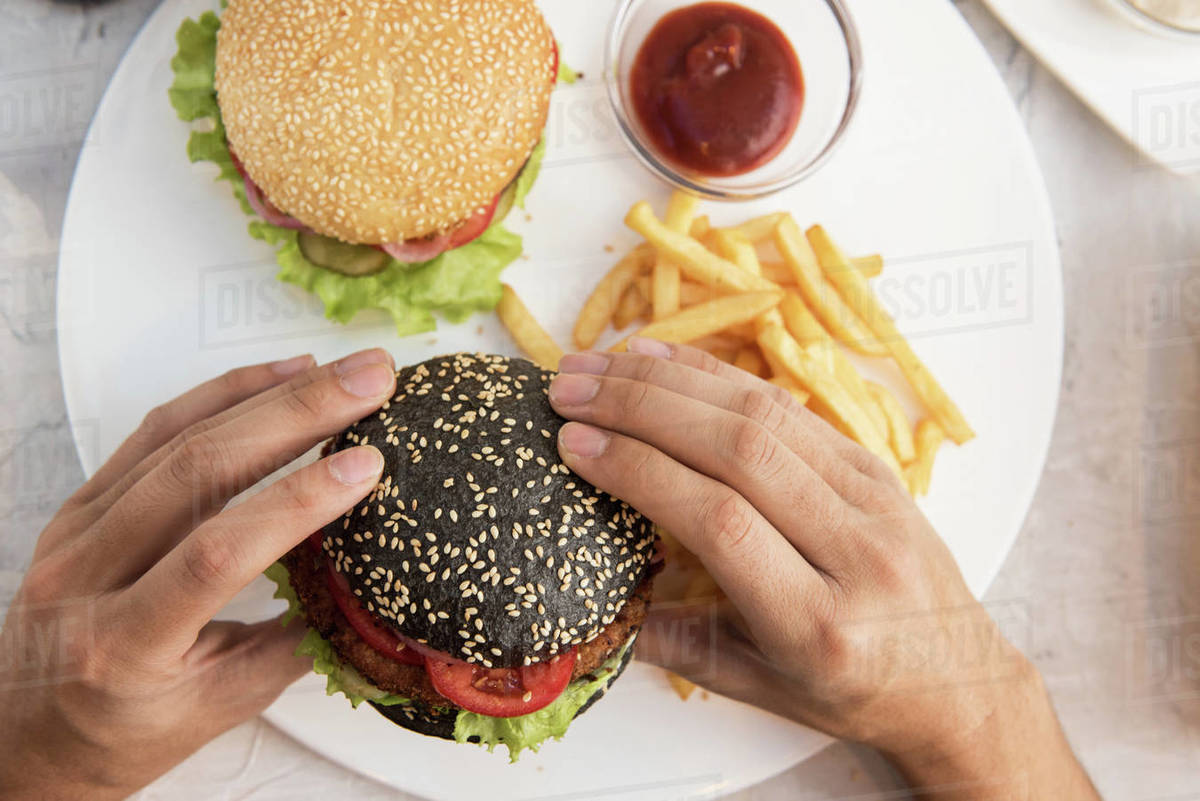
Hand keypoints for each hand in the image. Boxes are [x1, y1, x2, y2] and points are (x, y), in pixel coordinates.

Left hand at [0, 349, 395, 800]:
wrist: (22, 736)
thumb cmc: (120, 735)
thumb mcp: (216, 712)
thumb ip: (292, 647)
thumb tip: (370, 585)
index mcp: (122, 647)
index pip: (215, 555)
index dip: (295, 503)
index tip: (365, 464)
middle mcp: (86, 576)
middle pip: (195, 470)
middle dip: (295, 414)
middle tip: (370, 381)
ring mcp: (74, 530)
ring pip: (175, 436)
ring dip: (268, 393)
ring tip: (341, 371)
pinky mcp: (79, 501)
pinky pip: (152, 431)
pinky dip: (221, 394)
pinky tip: (278, 373)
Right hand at [548, 338, 1098, 800]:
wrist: (961, 681)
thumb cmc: (856, 692)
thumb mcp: (761, 689)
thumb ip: (677, 643)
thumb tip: (594, 601)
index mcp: (820, 622)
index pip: (721, 522)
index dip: (643, 471)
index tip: (576, 444)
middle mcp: (855, 550)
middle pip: (740, 451)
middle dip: (643, 408)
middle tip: (570, 389)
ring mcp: (873, 497)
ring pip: (765, 415)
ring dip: (672, 380)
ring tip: (600, 364)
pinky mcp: (875, 463)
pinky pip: (789, 406)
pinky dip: (719, 376)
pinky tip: (664, 359)